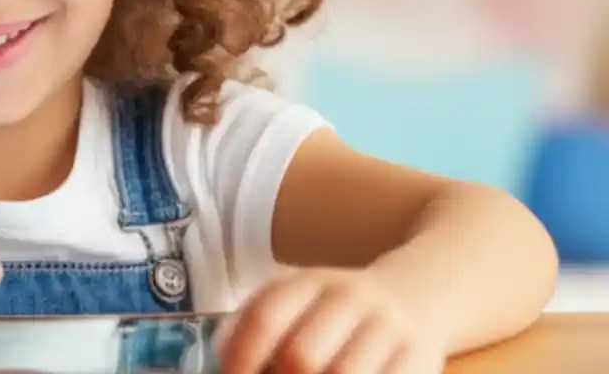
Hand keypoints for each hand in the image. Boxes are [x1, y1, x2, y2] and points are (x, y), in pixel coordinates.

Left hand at [215, 268, 445, 373]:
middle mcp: (351, 300)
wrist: (421, 292)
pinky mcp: (421, 359)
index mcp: (310, 282)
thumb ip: (255, 326)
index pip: (265, 317)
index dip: (241, 356)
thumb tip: (223, 362)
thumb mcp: (298, 299)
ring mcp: (390, 330)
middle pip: (303, 356)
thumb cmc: (338, 311)